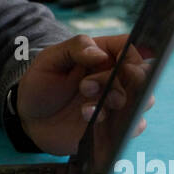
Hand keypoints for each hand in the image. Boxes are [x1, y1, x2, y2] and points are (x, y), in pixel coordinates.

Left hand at [15, 34, 155, 155]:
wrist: (30, 118)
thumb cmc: (42, 82)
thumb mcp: (50, 58)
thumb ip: (76, 48)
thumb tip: (100, 54)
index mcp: (103, 54)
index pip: (130, 47)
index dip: (131, 55)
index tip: (119, 64)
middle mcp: (115, 77)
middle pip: (142, 75)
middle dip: (124, 81)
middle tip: (88, 87)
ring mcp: (116, 102)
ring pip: (143, 100)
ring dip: (118, 104)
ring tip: (85, 110)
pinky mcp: (114, 126)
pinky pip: (134, 126)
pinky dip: (118, 126)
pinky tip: (91, 123)